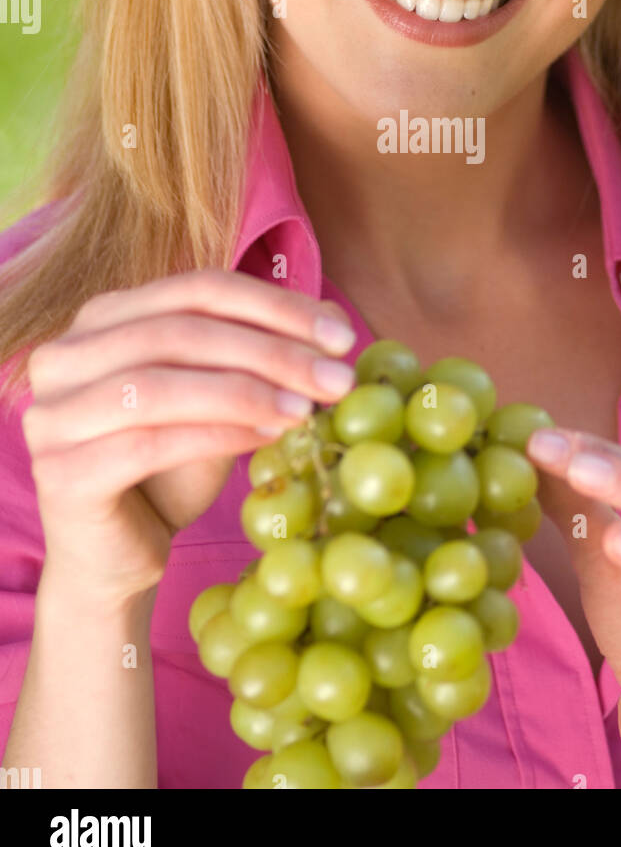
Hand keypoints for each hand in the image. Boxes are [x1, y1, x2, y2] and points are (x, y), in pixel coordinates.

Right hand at [23, 268, 357, 610]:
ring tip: (308, 411)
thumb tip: (332, 321)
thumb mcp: (220, 399)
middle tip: (338, 378)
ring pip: (158, 385)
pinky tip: (267, 439)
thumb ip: (258, 354)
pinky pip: (147, 443)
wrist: (120, 557)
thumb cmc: (171, 469)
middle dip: (271, 351)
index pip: (196, 289)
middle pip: (180, 331)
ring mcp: (52, 415)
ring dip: (246, 392)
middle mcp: (64, 355)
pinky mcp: (60, 474)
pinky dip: (216, 436)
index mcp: (102, 318)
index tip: (341, 335)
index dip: (274, 306)